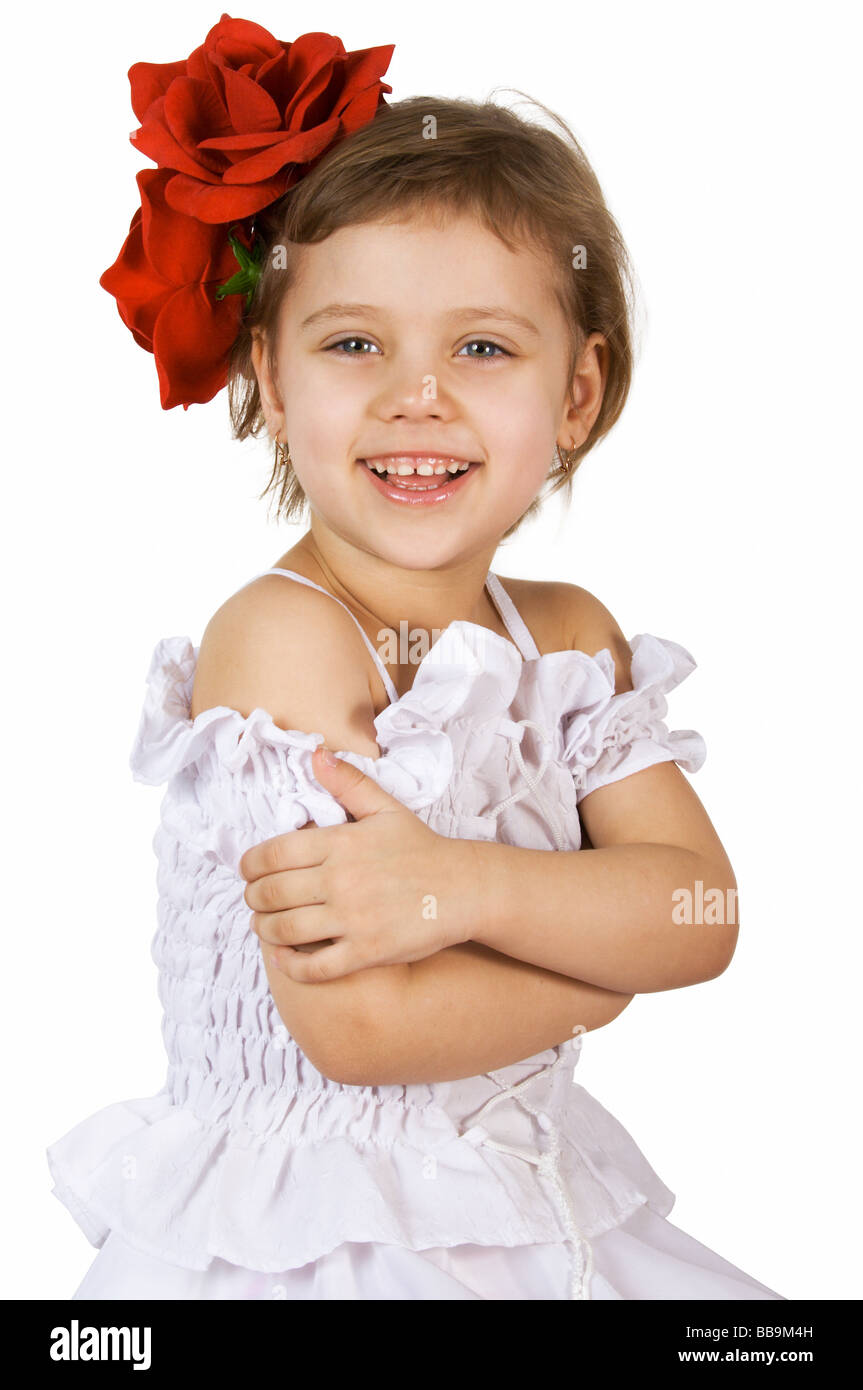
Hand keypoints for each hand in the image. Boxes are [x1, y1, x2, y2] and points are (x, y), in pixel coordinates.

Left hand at [238, 744, 481, 981]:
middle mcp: (341, 881)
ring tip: (264, 925)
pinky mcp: (366, 952)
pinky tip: (284, 956)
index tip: (247, 870)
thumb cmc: (423, 848)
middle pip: (272, 893)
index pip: (274, 853)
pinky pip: (314, 967)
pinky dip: (290, 965)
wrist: (464, 888)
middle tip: (253, 899)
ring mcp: (353, 919)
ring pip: (285, 930)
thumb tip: (316, 755)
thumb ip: (349, 782)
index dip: (250, 864)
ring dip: (264, 929)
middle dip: (252, 898)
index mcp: (341, 843)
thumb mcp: (386, 809)